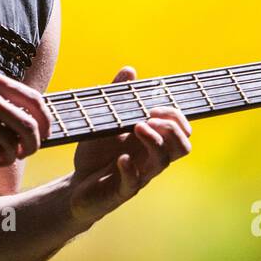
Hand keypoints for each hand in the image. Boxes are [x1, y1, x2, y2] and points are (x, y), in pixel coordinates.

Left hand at [68, 66, 191, 225]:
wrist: (76, 188)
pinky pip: (133, 182)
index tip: (152, 108)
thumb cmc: (96, 155)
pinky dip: (130, 168)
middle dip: (172, 128)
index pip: (182, 130)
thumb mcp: (105, 122)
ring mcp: (138, 175)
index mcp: (152, 143)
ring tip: (136, 128)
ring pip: (163, 162)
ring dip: (154, 141)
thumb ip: (119, 98)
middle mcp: (150, 159)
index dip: (175, 117)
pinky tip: (121, 158)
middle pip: (183, 146)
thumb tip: (130, 70)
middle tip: (147, 118)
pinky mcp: (121, 190)